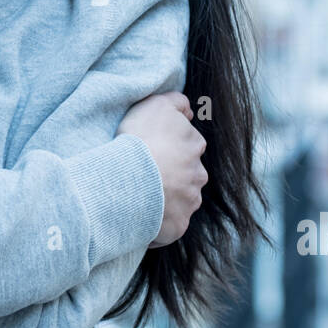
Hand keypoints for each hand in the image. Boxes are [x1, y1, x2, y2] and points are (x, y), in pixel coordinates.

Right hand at [115, 91, 205, 248]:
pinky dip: (160, 224)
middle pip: (187, 175)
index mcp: (195, 146)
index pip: (189, 146)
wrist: (130, 178)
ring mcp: (190, 202)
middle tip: (145, 175)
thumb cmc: (141, 139)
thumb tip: (189, 110)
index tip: (152, 151)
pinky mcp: (179, 225)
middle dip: (172, 176)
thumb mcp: (156, 105)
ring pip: (181, 200)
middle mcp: (198, 175)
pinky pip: (170, 226)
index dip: (170, 149)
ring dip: (166, 200)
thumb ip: (175, 101)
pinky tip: (141, 217)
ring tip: (141, 197)